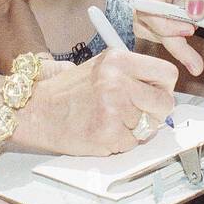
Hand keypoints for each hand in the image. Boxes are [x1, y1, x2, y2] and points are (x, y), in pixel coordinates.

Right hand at [22, 48, 177, 155]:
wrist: (36, 111)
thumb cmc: (67, 92)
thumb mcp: (101, 68)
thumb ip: (132, 75)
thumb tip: (161, 92)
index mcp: (118, 59)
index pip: (167, 74)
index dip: (163, 88)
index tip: (154, 95)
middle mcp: (117, 80)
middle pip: (164, 103)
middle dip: (154, 114)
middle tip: (135, 115)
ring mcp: (113, 107)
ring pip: (149, 126)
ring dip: (134, 130)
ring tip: (110, 121)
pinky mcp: (107, 132)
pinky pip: (132, 143)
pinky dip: (120, 143)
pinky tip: (102, 132)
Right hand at [134, 0, 203, 75]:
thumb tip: (195, 11)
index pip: (148, 4)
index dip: (165, 23)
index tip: (191, 30)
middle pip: (147, 21)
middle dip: (171, 43)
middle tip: (195, 63)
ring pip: (150, 29)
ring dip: (172, 46)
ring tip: (195, 61)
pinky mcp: (159, 5)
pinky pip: (160, 28)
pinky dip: (174, 40)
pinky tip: (190, 49)